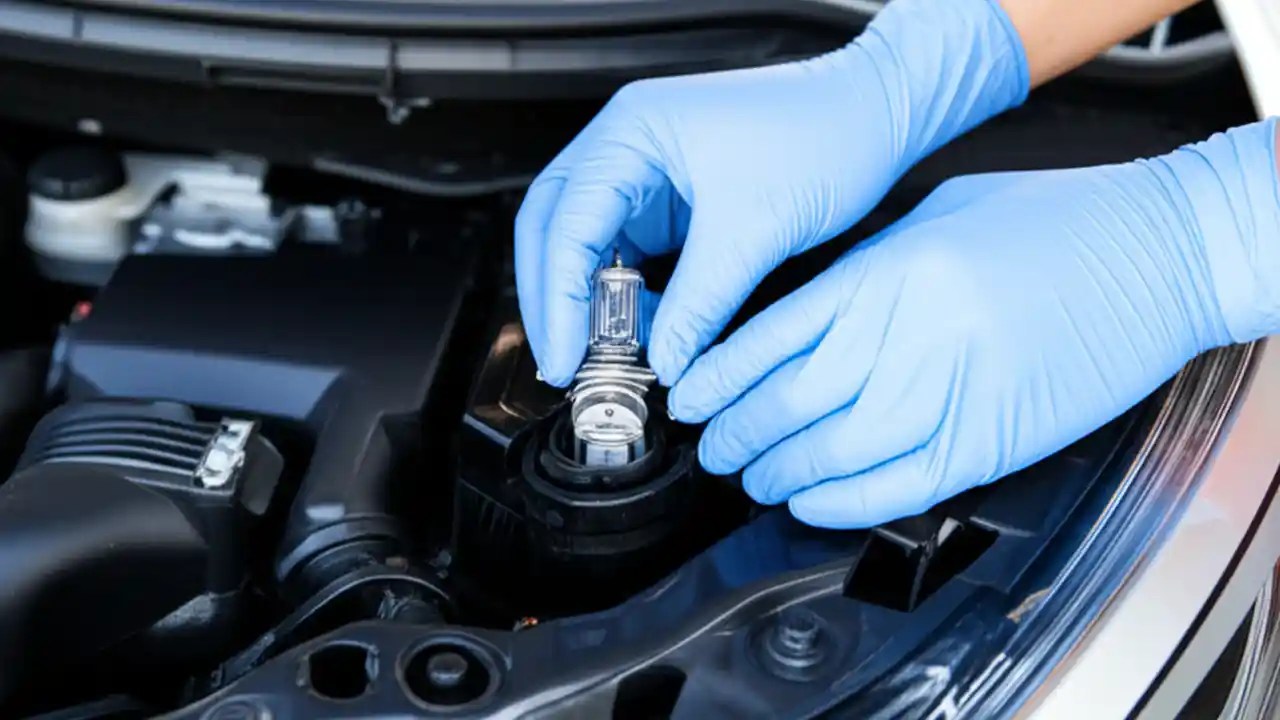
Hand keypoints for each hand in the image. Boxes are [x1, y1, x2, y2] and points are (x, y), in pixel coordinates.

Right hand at [515, 0, 1028, 386]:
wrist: (878, 115)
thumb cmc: (828, 131)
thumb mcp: (757, 228)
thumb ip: (701, 302)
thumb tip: (664, 360)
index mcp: (632, 132)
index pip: (566, 222)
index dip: (557, 298)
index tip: (563, 355)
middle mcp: (629, 149)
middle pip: (556, 232)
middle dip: (555, 302)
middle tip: (563, 364)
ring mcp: (648, 177)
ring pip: (589, 250)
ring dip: (591, 306)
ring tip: (605, 359)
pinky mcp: (673, 205)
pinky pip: (630, 260)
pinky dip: (629, 302)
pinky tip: (643, 334)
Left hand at [670, 120, 1279, 527]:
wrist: (1158, 252)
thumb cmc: (1055, 223)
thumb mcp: (939, 217)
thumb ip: (867, 267)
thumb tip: (806, 312)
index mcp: (886, 272)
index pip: (771, 337)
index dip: (720, 378)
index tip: (691, 398)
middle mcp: (907, 334)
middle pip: (790, 400)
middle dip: (737, 433)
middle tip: (711, 448)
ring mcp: (949, 391)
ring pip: (833, 451)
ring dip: (778, 472)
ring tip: (750, 478)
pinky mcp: (990, 439)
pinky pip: (896, 486)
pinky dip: (842, 503)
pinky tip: (809, 502)